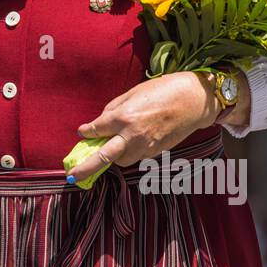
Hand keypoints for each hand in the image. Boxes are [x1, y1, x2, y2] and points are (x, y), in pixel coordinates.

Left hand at [65, 71, 249, 184]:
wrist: (194, 101)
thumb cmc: (163, 90)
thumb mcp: (132, 93)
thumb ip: (114, 109)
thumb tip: (101, 122)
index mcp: (123, 117)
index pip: (97, 129)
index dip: (87, 131)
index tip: (82, 132)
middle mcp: (132, 135)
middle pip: (104, 156)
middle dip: (87, 168)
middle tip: (73, 176)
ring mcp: (145, 146)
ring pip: (121, 160)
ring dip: (113, 157)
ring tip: (112, 146)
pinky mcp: (156, 152)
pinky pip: (136, 156)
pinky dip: (130, 152)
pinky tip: (132, 141)